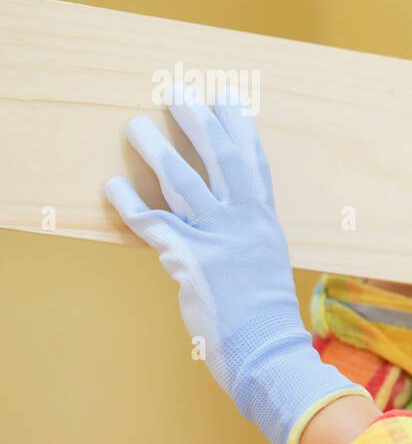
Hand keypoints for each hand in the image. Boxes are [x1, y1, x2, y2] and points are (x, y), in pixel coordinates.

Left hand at [103, 84, 367, 443]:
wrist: (266, 351)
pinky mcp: (191, 260)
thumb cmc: (265, 318)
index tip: (228, 98)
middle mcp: (246, 223)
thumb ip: (244, 239)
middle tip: (180, 92)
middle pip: (221, 159)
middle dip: (200, 121)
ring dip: (157, 149)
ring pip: (184, 182)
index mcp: (265, 223)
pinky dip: (130, 203)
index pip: (254, 163)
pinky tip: (113, 185)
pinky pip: (153, 223)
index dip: (240, 128)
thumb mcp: (264, 267)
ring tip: (137, 125)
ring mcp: (220, 239)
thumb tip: (220, 221)